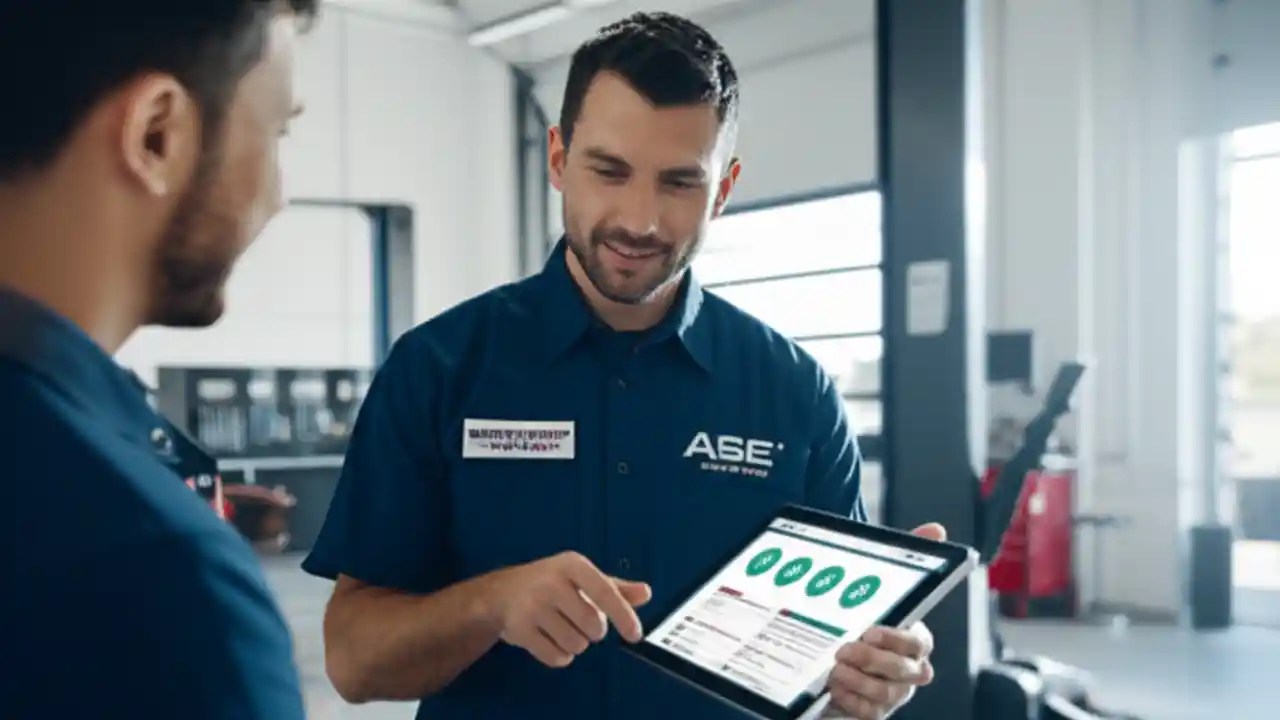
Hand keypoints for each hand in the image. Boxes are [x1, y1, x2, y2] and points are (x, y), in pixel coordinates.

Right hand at [486, 551, 651, 667]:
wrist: (501, 593)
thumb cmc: (551, 583)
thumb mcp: (582, 578)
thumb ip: (614, 587)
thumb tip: (646, 593)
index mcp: (572, 565)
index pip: (605, 592)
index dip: (624, 616)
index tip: (636, 635)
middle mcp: (551, 582)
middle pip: (594, 626)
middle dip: (593, 631)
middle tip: (579, 619)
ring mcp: (533, 607)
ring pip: (577, 644)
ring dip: (576, 643)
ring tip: (561, 626)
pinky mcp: (520, 630)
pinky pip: (557, 657)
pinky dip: (560, 655)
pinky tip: (550, 639)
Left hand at [826, 523, 944, 718]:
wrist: (837, 649)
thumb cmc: (866, 616)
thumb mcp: (882, 585)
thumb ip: (909, 556)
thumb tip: (937, 530)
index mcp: (914, 639)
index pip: (918, 642)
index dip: (896, 638)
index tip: (870, 631)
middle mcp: (909, 669)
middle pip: (904, 671)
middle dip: (873, 661)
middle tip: (844, 650)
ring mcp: (893, 693)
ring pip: (888, 695)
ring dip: (860, 682)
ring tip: (835, 669)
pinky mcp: (875, 711)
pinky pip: (870, 713)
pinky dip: (852, 701)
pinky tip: (834, 687)